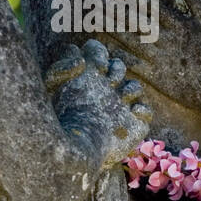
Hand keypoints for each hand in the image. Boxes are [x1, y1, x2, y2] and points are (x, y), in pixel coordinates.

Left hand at [47, 39, 151, 167]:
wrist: (78, 147)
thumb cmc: (64, 117)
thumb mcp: (55, 87)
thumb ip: (63, 67)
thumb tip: (79, 57)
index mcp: (85, 81)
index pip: (96, 54)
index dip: (99, 53)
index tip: (97, 65)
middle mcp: (102, 93)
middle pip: (118, 66)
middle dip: (116, 69)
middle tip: (109, 82)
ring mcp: (118, 110)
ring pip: (134, 86)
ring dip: (130, 89)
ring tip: (120, 99)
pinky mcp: (131, 127)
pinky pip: (146, 111)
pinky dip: (142, 109)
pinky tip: (130, 113)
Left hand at [102, 0, 200, 115]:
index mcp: (179, 24)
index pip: (150, 5)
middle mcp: (166, 39)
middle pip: (134, 20)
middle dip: (113, 10)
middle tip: (94, 1)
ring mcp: (159, 58)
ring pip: (129, 40)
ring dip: (110, 29)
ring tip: (93, 19)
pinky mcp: (155, 76)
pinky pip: (132, 64)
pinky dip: (117, 55)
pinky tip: (102, 48)